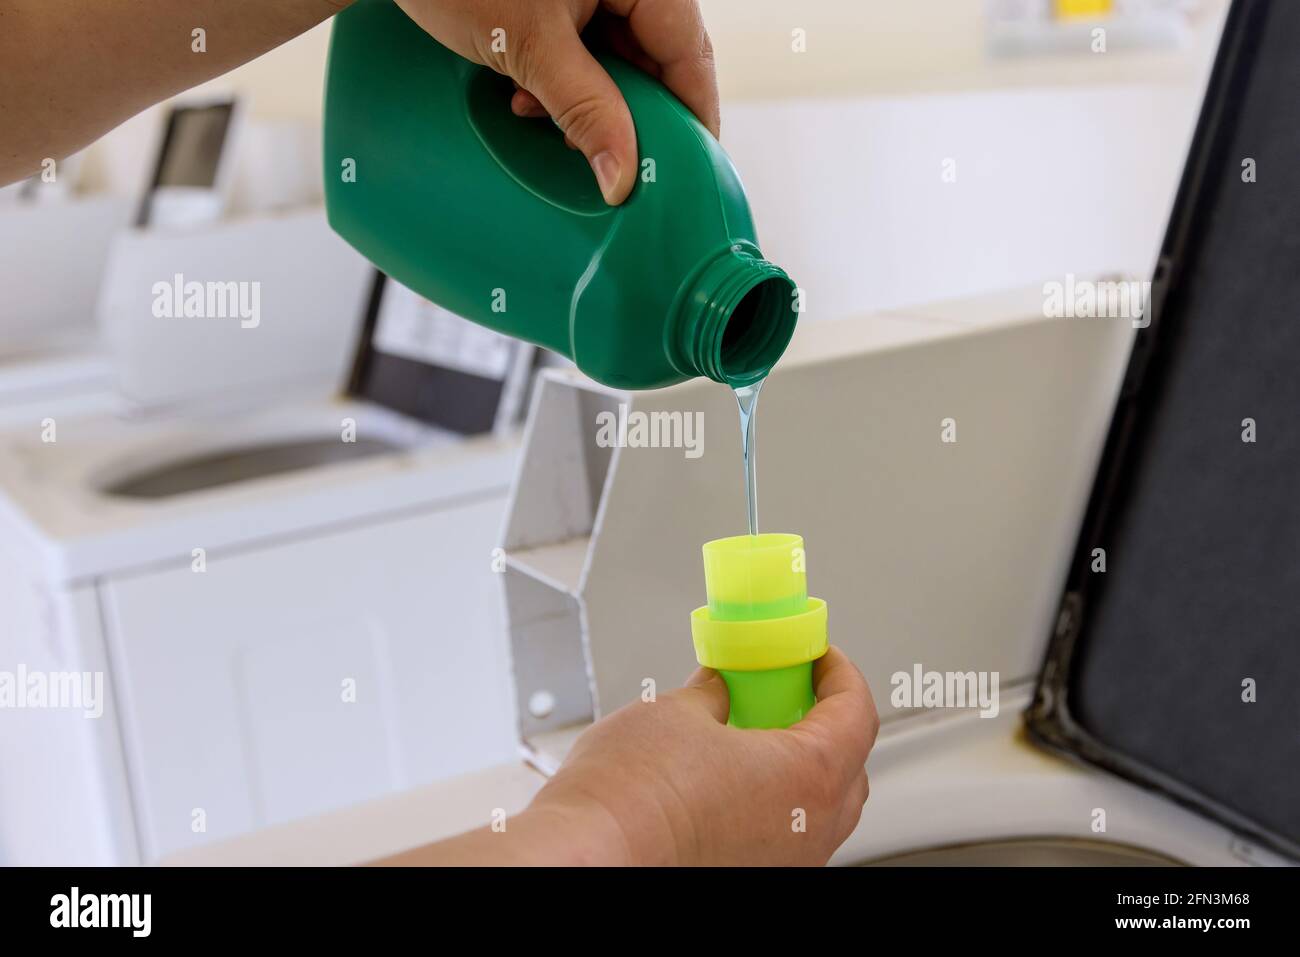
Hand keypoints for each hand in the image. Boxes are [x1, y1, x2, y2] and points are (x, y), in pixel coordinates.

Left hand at [393, 0, 719, 204]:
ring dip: (586, 105)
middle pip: (653, 62)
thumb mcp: (529, 47)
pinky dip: (559, 85)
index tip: (690, 173)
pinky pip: (578, 52)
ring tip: (551, 127)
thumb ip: (585, 111)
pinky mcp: (555, 3)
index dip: (692, 119)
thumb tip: (623, 177)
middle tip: (612, 165)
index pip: (689, 55)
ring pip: (613, 62)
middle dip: (627, 116)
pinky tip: (526, 100)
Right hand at [529, 646, 878, 865]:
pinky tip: (729, 782)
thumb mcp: (678, 712)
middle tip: (788, 691)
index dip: (840, 675)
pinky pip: (783, 835)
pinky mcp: (753, 878)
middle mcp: (810, 830)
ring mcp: (785, 863)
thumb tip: (718, 690)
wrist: (590, 853)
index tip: (820, 657)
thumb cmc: (632, 793)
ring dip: (797, 768)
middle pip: (848, 767)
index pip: (856, 715)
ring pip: (817, 809)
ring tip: (753, 735)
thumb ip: (714, 695)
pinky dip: (772, 803)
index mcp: (808, 777)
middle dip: (825, 723)